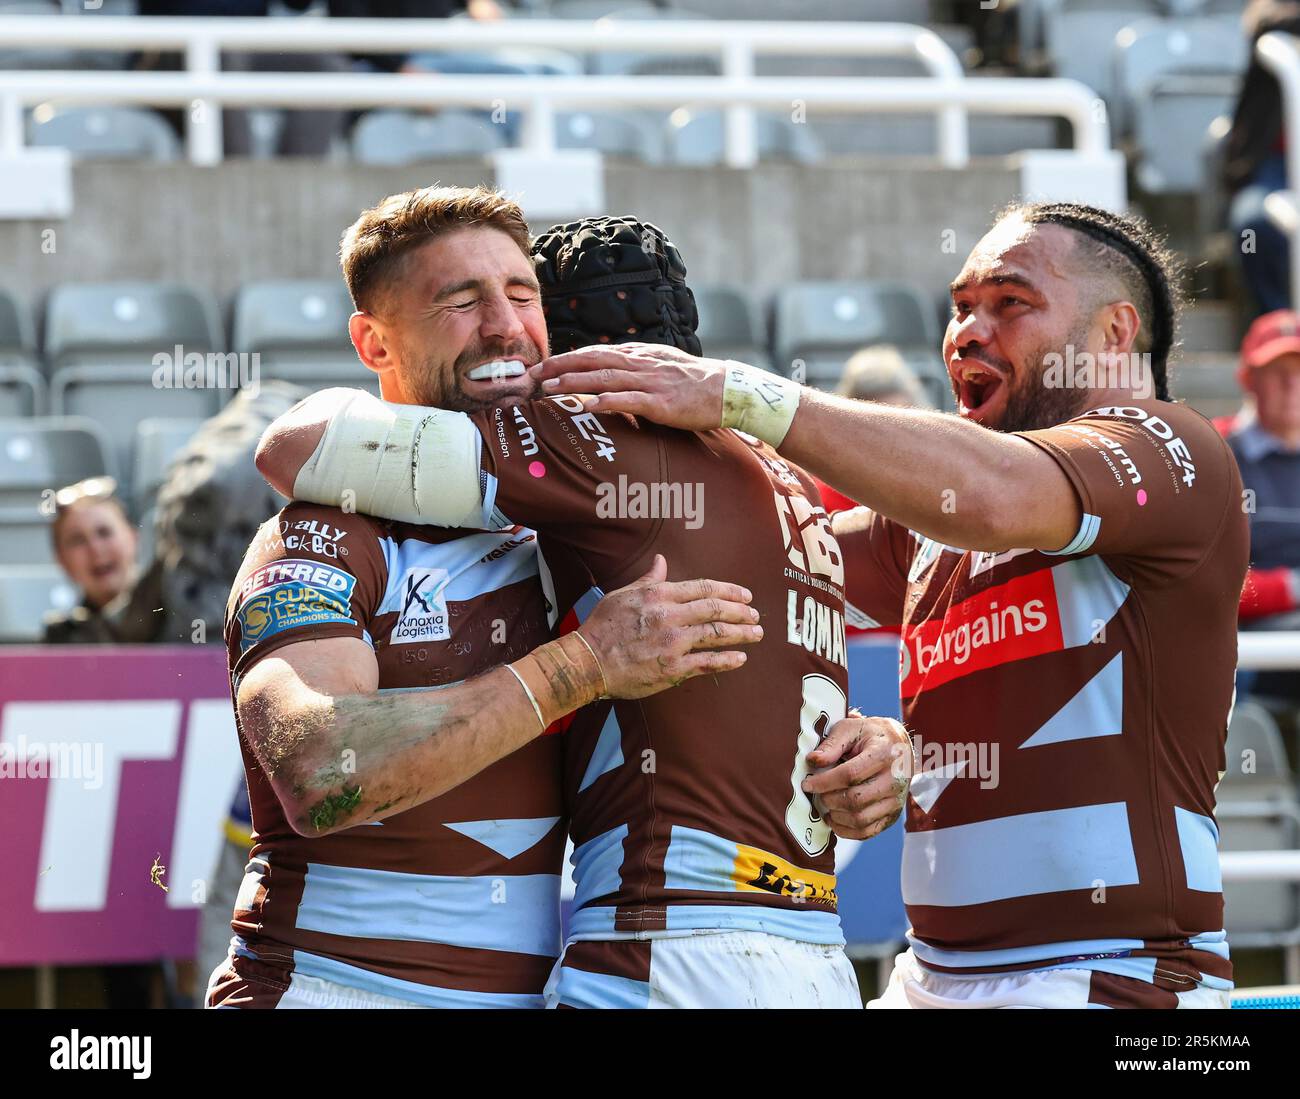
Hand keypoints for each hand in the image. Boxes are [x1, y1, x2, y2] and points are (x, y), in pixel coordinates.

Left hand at [529, 344, 730, 430]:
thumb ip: (639, 365)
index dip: (568, 358)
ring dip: (574, 382)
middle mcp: (641, 364)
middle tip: (534, 374)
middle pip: (593, 360)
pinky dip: (605, 402)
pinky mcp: (660, 403)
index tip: (545, 365)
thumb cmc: (697, 382)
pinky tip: (586, 406)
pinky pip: (627, 400)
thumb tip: (614, 367)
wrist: (728, 390)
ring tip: (549, 389)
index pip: (597, 352)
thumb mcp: (664, 365)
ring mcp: (650, 382)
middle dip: (560, 366)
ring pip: (604, 378)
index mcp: (640, 355)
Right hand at [579, 554, 760, 698]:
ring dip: (741, 633)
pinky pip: (707, 662)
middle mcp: (670, 616)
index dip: (729, 591)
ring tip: (757, 633)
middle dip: (741, 611)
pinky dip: (727, 659)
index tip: (746, 595)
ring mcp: (673, 643)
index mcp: (660, 595)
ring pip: (716, 633)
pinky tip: (741, 658)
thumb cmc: (603, 626)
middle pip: (715, 609)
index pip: (704, 588)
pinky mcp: (672, 668)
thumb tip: (662, 560)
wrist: (588, 661)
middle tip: (756, 615)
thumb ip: (649, 579)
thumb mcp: (624, 594)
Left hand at [801, 714, 912, 840]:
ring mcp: (896, 801)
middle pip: (855, 800)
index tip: (807, 784)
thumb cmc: (871, 735)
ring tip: (825, 804)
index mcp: (884, 754)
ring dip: (835, 816)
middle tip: (816, 793)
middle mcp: (894, 781)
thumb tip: (813, 760)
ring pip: (860, 819)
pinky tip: (834, 818)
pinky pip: (867, 831)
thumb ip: (832, 744)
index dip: (824, 782)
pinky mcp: (892, 815)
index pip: (850, 775)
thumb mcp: (851, 728)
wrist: (900, 746)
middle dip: (828, 799)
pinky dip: (846, 830)